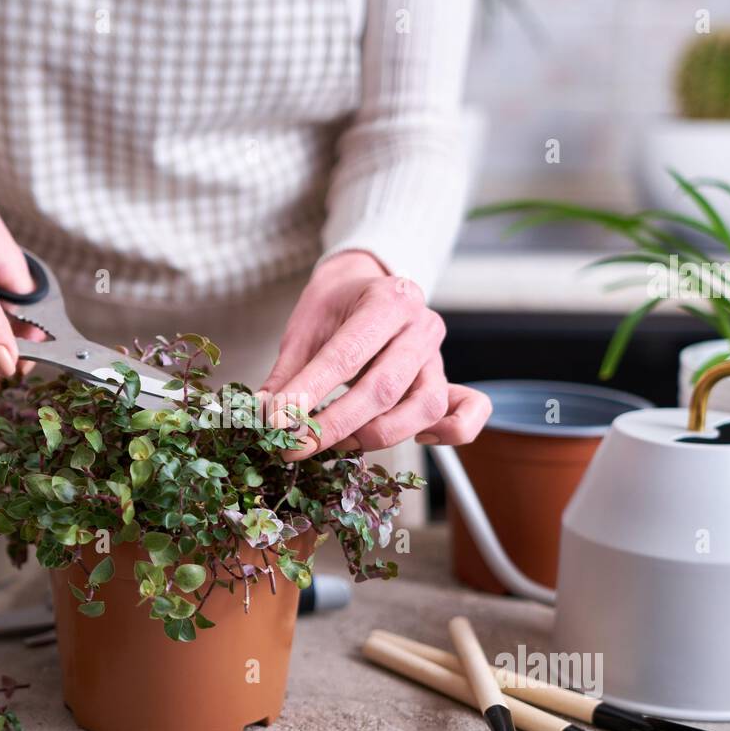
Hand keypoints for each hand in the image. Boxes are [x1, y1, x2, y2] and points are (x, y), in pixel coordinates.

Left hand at [259, 251, 489, 458]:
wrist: (367, 284)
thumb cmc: (336, 305)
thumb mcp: (305, 327)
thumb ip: (288, 374)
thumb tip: (263, 416)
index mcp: (386, 300)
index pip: (345, 356)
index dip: (308, 394)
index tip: (275, 422)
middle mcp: (421, 326)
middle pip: (383, 389)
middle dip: (333, 426)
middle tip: (294, 446)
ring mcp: (439, 356)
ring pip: (423, 408)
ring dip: (376, 435)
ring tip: (335, 443)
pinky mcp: (446, 380)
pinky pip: (466, 412)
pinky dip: (449, 433)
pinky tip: (416, 440)